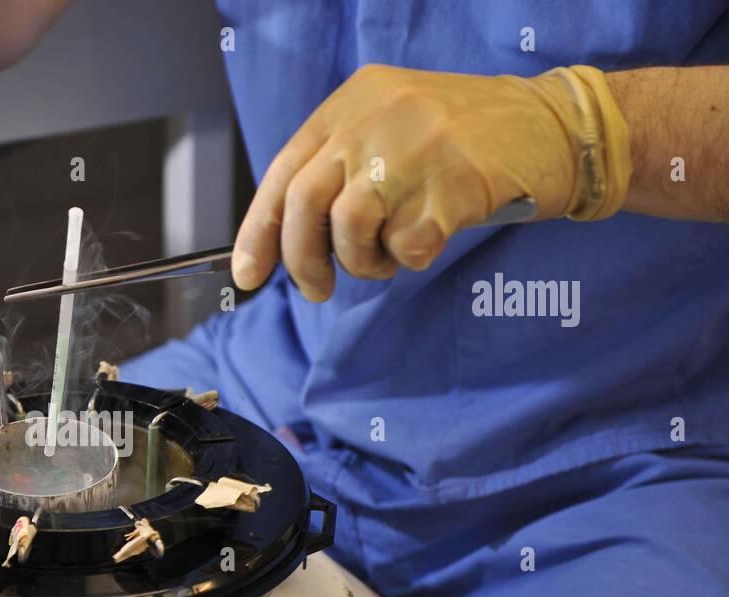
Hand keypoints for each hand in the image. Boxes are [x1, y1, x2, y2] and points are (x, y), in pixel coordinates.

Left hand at [231, 64, 629, 300]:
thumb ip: (338, 169)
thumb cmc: (461, 141)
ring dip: (362, 261)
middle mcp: (377, 115)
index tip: (250, 274)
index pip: (284, 171)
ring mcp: (417, 145)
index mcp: (351, 101)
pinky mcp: (457, 180)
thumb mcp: (389, 128)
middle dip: (302, 259)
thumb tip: (282, 241)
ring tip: (388, 256)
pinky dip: (411, 258)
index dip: (259, 229)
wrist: (554, 125)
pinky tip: (432, 238)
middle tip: (317, 289)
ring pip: (349, 226)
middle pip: (305, 201)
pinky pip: (407, 245)